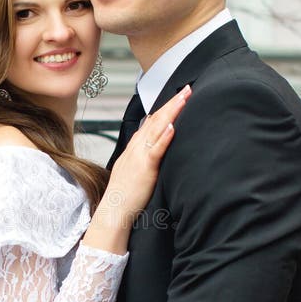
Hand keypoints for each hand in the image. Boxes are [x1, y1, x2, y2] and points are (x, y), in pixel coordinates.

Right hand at [90, 86, 190, 239]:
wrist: (113, 211)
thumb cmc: (125, 196)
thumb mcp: (133, 171)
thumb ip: (144, 158)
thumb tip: (155, 150)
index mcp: (134, 149)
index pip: (151, 122)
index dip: (165, 108)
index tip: (178, 97)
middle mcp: (136, 148)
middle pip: (156, 120)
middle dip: (172, 103)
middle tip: (187, 89)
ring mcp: (139, 156)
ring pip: (156, 129)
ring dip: (171, 112)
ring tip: (184, 99)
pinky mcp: (144, 168)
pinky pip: (155, 150)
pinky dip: (163, 137)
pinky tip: (172, 126)